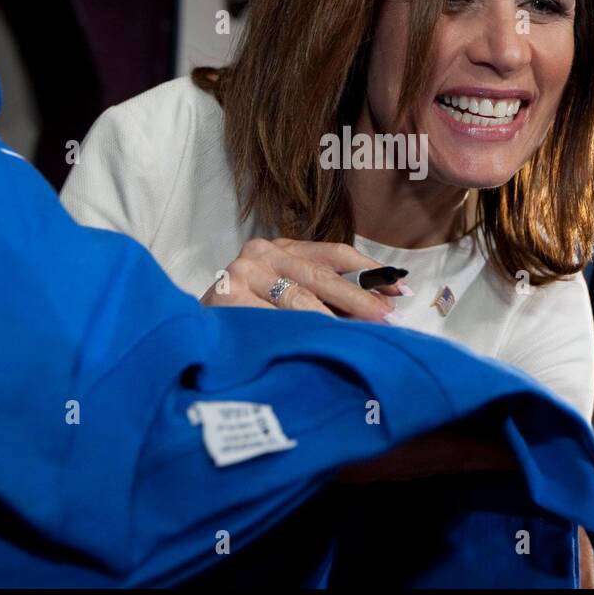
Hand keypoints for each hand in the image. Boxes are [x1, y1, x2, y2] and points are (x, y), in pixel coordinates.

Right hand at [200, 237, 402, 321]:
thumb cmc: (249, 316)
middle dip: (360, 301)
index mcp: (282, 248)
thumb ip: (324, 296)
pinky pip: (274, 321)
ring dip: (333, 323)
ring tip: (360, 338)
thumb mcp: (285, 294)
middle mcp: (263, 254)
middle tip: (389, 320)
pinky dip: (299, 335)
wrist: (194, 334)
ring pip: (300, 302)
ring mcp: (243, 274)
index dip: (369, 271)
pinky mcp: (229, 299)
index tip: (399, 291)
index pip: (334, 254)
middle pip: (322, 277)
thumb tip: (381, 304)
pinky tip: (318, 346)